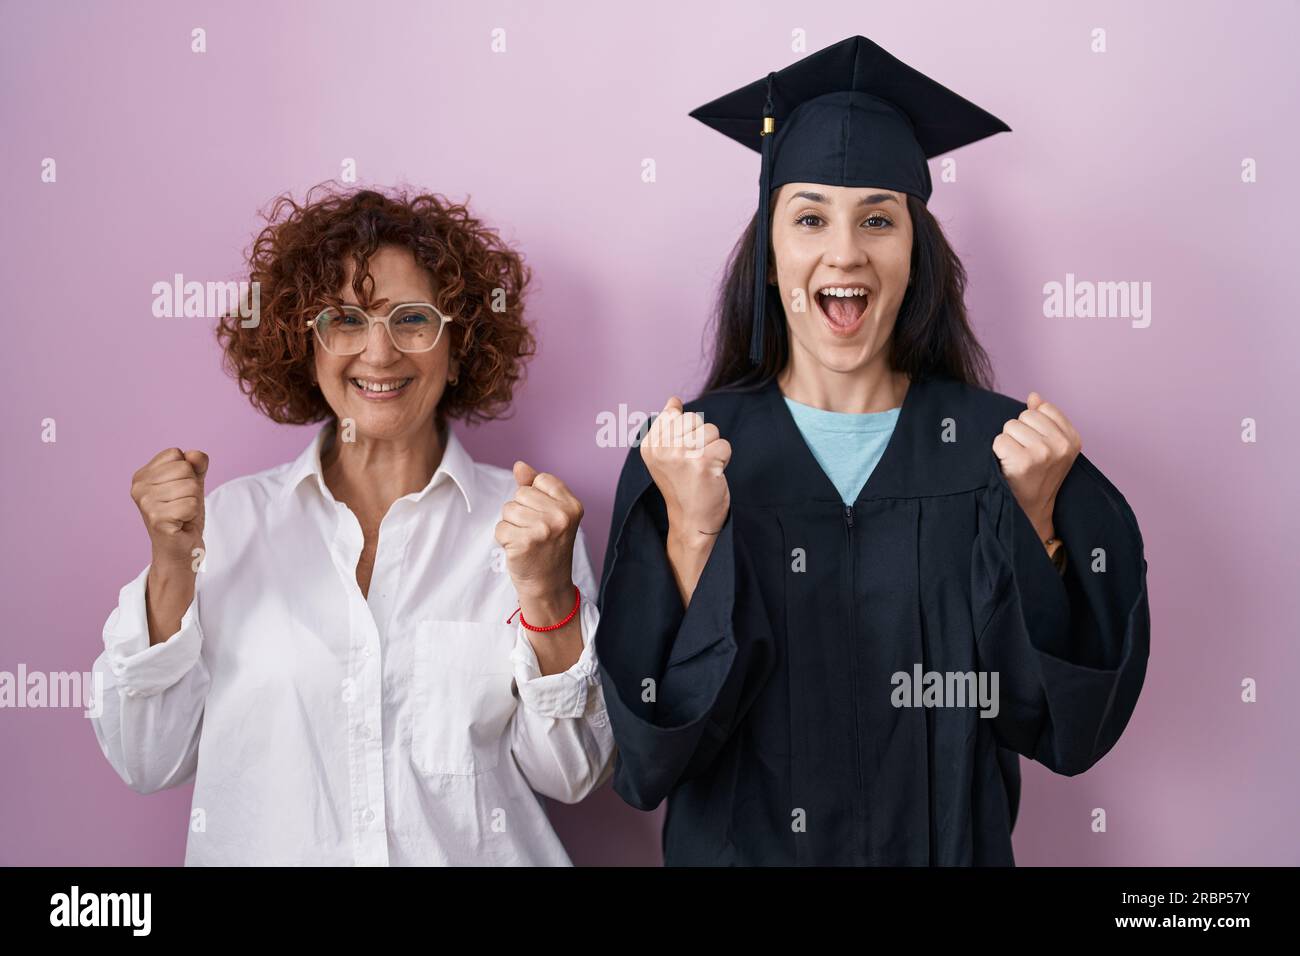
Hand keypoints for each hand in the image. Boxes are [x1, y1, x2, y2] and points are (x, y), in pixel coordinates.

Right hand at [132, 447, 208, 571]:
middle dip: (192, 488)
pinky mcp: (157, 520)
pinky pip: (192, 504)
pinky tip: (181, 523)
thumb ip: (196, 465)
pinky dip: (193, 515)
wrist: (179, 551)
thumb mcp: (193, 484)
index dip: (188, 472)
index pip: (176, 454)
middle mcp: (138, 488)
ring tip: (182, 515)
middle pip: (185, 469)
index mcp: (142, 476)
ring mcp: (145, 504)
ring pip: (191, 487)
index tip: (179, 492)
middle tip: (182, 506)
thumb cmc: (183, 516)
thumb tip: (194, 454)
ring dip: (193, 503)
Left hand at [495, 461, 583, 605]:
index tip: (545, 518)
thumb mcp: (551, 514)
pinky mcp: (524, 543)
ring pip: (508, 510)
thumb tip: (519, 465)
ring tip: (527, 541)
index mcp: (572, 505)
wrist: (549, 585)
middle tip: (535, 533)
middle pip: (520, 494)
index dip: (536, 498)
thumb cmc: (549, 547)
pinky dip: (504, 540)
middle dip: (521, 512)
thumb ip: (536, 487)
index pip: (541, 480)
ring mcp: (543, 529)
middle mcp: (561, 516)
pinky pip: (500, 528)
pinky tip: (519, 550)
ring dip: (512, 526)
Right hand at [641, 396, 731, 538]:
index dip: (685, 432)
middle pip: (693, 418)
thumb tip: (673, 400)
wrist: (692, 521)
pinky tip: (712, 474)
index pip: (673, 413)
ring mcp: (681, 454)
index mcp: (650, 445)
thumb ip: (668, 426)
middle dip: (701, 437)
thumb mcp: (666, 456)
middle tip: (694, 462)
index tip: (681, 455)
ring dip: (713, 448)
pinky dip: (723, 459)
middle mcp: (662, 448)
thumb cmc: (683, 486)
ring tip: (703, 468)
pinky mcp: (702, 462)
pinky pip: (724, 445)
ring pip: (710, 430)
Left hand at [992, 392, 1081, 540]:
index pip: (1044, 408)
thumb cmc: (1038, 474)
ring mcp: (1044, 453)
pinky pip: (999, 440)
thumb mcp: (1051, 446)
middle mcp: (1062, 445)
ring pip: (1010, 426)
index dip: (1033, 424)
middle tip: (1024, 455)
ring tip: (1016, 460)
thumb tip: (1034, 396)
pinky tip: (1008, 466)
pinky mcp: (1024, 461)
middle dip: (1019, 432)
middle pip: (1025, 415)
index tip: (1036, 445)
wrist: (1031, 509)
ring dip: (1008, 442)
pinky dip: (998, 452)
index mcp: (1072, 439)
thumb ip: (1044, 418)